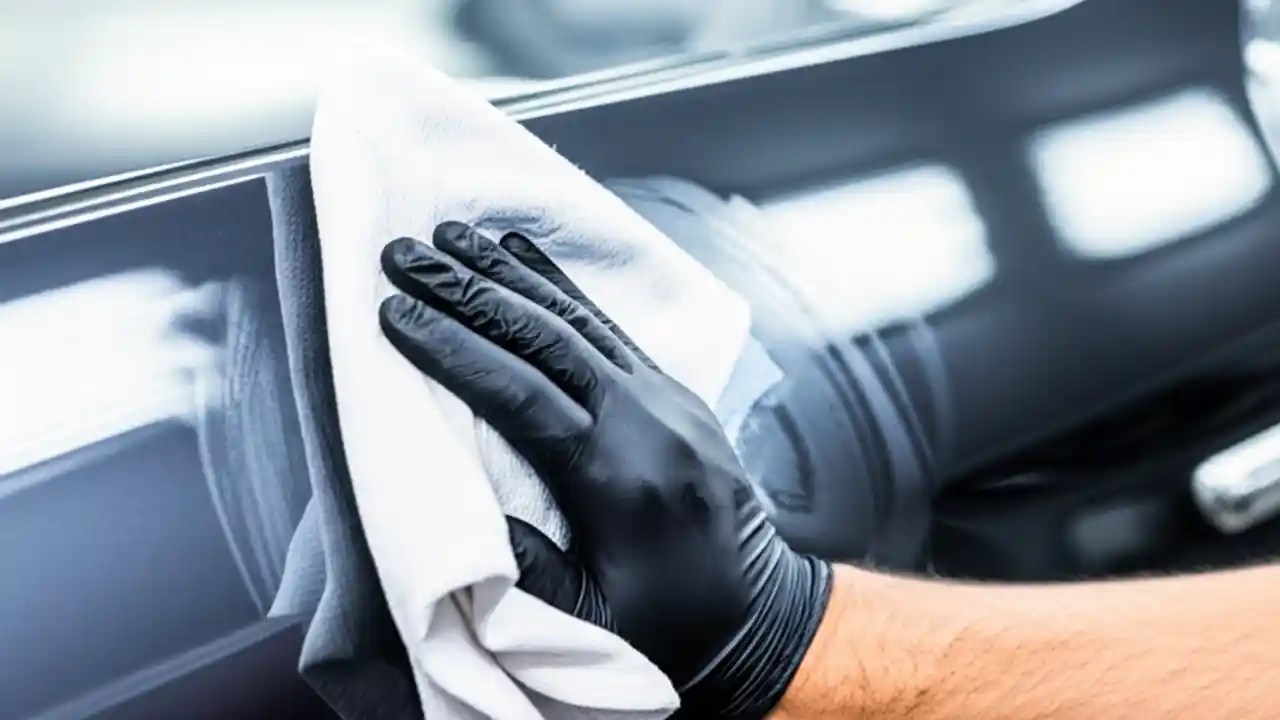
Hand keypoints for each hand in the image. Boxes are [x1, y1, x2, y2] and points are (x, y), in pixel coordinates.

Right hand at [379, 221, 831, 717]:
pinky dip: (562, 286)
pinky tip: (523, 255)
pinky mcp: (676, 393)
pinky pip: (610, 326)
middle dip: (468, 290)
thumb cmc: (672, 629)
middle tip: (405, 252)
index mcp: (619, 478)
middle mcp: (647, 421)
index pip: (520, 394)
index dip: (452, 350)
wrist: (762, 617)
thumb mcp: (591, 621)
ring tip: (452, 234)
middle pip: (545, 337)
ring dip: (509, 273)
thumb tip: (469, 506)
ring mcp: (667, 399)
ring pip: (579, 317)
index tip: (394, 312)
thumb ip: (527, 565)